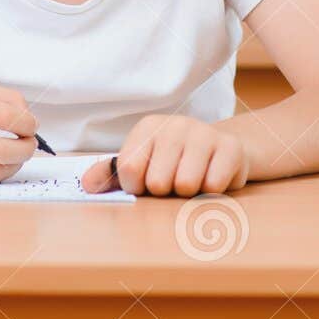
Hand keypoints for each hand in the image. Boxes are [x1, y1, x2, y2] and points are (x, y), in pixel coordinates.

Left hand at [81, 115, 248, 196]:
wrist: (219, 149)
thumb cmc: (172, 161)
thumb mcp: (140, 163)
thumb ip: (110, 175)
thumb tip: (86, 185)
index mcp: (148, 127)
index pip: (128, 169)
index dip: (135, 187)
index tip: (144, 184)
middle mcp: (175, 124)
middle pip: (158, 182)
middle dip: (165, 192)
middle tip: (174, 181)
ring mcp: (205, 133)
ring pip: (186, 185)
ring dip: (189, 194)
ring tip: (193, 179)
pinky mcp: (231, 148)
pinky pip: (214, 186)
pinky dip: (212, 192)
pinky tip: (212, 178)